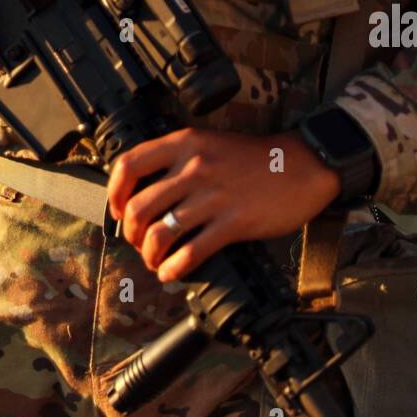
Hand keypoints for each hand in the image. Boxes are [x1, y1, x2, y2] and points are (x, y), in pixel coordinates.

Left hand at [106, 127, 343, 283]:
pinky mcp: (233, 222)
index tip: (116, 210)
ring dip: (150, 255)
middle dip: (131, 233)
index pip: (129, 165)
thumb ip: (178, 160)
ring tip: (155, 261)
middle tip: (137, 243)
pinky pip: (192, 252)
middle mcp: (194, 167)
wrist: (301, 165)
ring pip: (160, 233)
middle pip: (138, 207)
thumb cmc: (254, 158)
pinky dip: (175, 268)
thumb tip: (144, 192)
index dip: (114, 193)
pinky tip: (173, 273)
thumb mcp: (209, 143)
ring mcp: (213, 196)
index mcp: (185, 143)